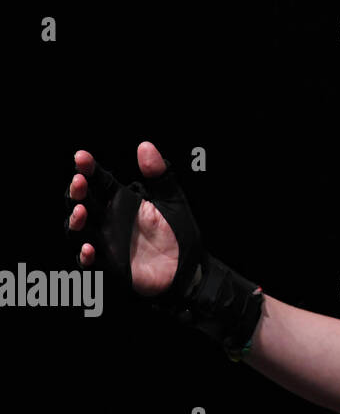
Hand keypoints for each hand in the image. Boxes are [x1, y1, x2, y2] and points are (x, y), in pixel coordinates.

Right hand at [64, 142, 180, 296]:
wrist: (190, 267)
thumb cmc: (178, 232)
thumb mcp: (172, 200)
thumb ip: (159, 175)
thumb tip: (145, 146)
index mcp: (121, 201)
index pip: (99, 182)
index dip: (88, 169)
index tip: (81, 157)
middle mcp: (108, 220)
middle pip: (83, 203)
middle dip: (77, 193)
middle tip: (79, 181)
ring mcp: (106, 243)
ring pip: (80, 232)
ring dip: (76, 222)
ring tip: (80, 211)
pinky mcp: (110, 266)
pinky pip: (92, 264)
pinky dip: (86, 256)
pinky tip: (88, 248)